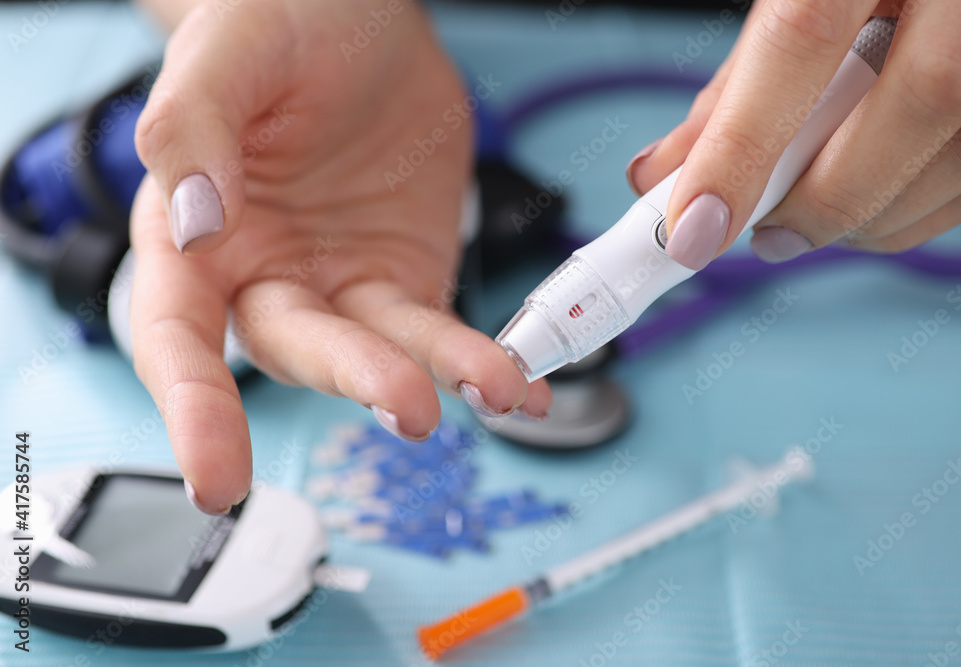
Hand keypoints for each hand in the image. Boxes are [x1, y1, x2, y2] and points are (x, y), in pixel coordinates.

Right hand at [130, 0, 550, 513]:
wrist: (358, 18)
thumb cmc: (277, 26)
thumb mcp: (226, 55)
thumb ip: (192, 131)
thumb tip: (197, 220)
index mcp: (192, 236)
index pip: (177, 335)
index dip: (193, 408)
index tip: (218, 476)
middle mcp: (264, 274)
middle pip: (298, 348)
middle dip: (354, 378)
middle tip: (406, 401)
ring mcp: (341, 284)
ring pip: (381, 349)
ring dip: (435, 374)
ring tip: (494, 384)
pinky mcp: (404, 278)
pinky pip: (439, 332)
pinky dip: (479, 359)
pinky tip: (517, 381)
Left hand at [627, 0, 960, 267]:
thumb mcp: (784, 5)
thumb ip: (731, 93)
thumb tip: (665, 181)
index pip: (803, 36)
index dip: (744, 147)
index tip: (694, 228)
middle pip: (924, 98)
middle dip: (830, 198)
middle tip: (766, 235)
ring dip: (875, 215)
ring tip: (807, 221)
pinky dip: (918, 210)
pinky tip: (868, 206)